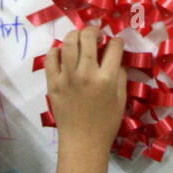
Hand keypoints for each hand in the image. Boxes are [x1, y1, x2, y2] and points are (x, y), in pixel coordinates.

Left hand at [46, 25, 126, 172]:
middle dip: (94, 30)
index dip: (117, 41)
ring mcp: (67, 77)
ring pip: (68, 42)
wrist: (82, 142)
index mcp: (107, 78)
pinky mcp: (52, 83)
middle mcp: (86, 73)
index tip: (115, 43)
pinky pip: (51, 57)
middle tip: (97, 35)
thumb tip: (117, 59)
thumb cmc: (106, 123)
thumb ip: (121, 76)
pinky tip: (64, 53)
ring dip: (76, 35)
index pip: (114, 47)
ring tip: (80, 39)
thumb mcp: (121, 99)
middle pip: (88, 37)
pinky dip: (57, 50)